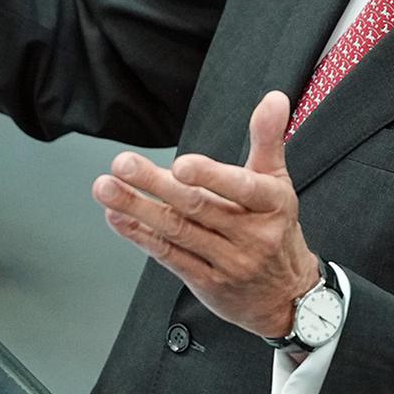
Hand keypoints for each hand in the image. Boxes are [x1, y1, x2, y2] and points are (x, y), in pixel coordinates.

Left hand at [92, 91, 317, 337]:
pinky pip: (169, 256)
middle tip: (122, 164)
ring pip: (177, 231)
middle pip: (197, 207)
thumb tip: (274, 98)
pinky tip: (117, 217)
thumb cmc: (276, 228)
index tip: (180, 164)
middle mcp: (250, 235)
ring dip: (138, 208)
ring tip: (106, 188)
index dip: (210, 176)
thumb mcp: (279, 182)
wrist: (287, 296)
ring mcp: (227, 261)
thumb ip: (269, 138)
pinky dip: (141, 235)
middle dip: (155, 185)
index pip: (241, 187)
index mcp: (271, 204)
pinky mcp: (206, 282)